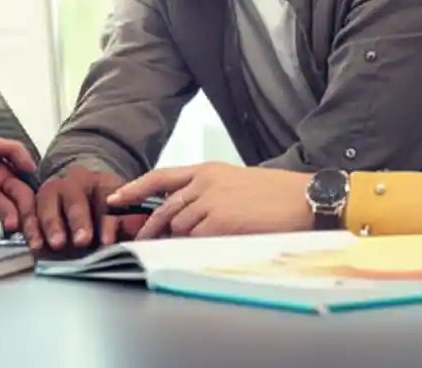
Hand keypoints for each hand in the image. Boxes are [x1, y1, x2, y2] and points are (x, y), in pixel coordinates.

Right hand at [35, 164, 144, 250]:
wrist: (82, 192)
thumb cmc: (106, 210)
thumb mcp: (124, 212)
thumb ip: (131, 225)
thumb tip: (140, 241)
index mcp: (103, 181)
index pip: (107, 198)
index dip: (108, 221)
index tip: (107, 241)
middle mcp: (76, 180)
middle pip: (76, 198)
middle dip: (79, 220)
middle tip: (82, 240)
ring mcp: (53, 188)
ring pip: (49, 201)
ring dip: (53, 224)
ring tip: (57, 244)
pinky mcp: (35, 199)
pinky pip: (30, 211)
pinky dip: (31, 228)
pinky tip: (35, 245)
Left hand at [107, 162, 312, 239]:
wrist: (305, 200)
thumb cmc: (278, 195)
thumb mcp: (237, 184)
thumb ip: (209, 194)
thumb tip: (188, 216)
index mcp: (208, 171)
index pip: (161, 177)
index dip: (135, 188)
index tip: (117, 198)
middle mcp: (204, 183)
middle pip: (165, 209)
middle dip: (150, 228)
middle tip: (139, 242)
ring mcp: (210, 203)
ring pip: (178, 227)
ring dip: (178, 241)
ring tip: (182, 252)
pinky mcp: (219, 222)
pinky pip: (195, 240)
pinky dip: (195, 248)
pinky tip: (205, 251)